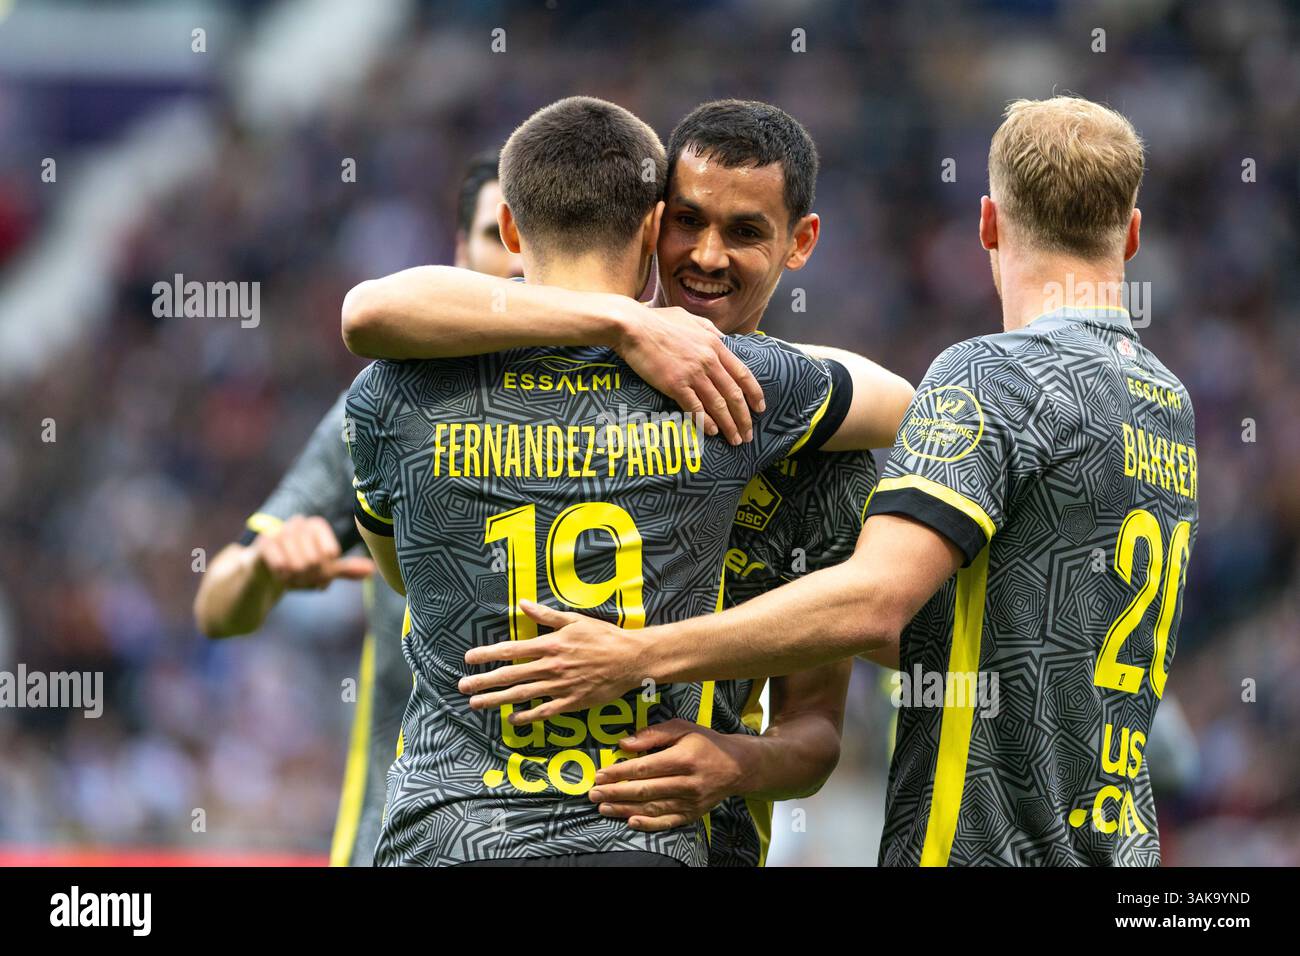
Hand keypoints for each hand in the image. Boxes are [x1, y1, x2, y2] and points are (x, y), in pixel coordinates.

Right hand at [255, 515, 374, 589]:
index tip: (318, 576)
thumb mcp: (323, 569)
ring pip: (299, 565)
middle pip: (315, 561)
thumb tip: (372, 570)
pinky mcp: (264, 543)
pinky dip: (282, 577)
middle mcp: (299, 523)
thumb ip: (346, 568)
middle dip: (310, 578)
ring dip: (295, 580)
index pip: (331, 554)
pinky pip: (281, 566)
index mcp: (316, 525)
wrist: (262, 571)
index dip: (326, 572)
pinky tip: (278, 575)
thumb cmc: (297, 566)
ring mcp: (279, 531)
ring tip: (291, 578)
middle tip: (302, 580)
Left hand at [459, 600, 647, 720]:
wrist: (630, 659)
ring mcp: (560, 686)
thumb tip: (522, 603)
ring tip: (476, 703)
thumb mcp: (574, 620)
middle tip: (462, 686)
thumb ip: (546, 615)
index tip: (469, 658)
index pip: (511, 650)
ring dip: (497, 700)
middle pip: (510, 675)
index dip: (487, 654)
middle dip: (484, 681)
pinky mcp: (571, 702)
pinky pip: (544, 711)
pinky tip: (512, 719)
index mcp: (550, 644)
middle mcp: (550, 666)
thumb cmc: (604, 637)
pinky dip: (527, 716)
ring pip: (522, 694)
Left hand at [588, 719, 751, 831]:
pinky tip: (630, 822)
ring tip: (603, 808)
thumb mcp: (682, 728)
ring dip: (625, 809)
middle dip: (615, 793)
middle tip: (593, 794)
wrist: (737, 766)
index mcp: (682, 758)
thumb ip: (653, 734)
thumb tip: (624, 743)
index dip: (619, 773)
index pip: (644, 768)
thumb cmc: (705, 742)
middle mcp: (687, 782)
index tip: (600, 775)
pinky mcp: (693, 813)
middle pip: (645, 790)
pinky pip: (668, 822)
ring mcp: (691, 801)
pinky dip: (649, 824)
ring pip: (653, 808)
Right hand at [612, 304, 764, 444]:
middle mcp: (708, 360)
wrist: (633, 326)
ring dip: (729, 425)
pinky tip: (712, 432)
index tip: (760, 408)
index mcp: (715, 344)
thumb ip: (710, 330)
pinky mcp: (675, 384)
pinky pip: (696, 408)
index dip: (754, 393)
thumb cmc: (658, 321)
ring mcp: (693, 373)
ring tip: (735, 440)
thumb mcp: (691, 319)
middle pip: (734, 394)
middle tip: (749, 434)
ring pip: (718, 404)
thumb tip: (724, 339)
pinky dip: (706, 422)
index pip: (742, 373)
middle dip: (744, 418)